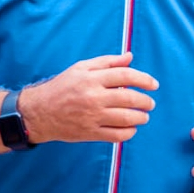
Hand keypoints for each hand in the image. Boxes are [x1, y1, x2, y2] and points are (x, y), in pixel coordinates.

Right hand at [20, 52, 157, 143]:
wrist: (39, 112)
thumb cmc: (62, 87)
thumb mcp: (82, 68)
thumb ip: (108, 62)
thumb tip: (130, 56)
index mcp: (92, 78)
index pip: (126, 76)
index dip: (145, 79)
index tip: (154, 85)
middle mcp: (93, 97)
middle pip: (130, 99)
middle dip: (146, 102)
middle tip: (150, 103)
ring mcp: (92, 116)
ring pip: (126, 118)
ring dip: (141, 117)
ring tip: (144, 116)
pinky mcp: (90, 133)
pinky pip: (117, 135)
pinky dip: (129, 133)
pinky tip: (131, 128)